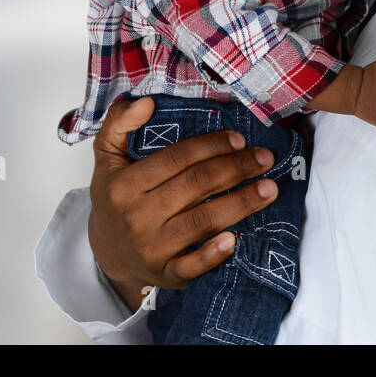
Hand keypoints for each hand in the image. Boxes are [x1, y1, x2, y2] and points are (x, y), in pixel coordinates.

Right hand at [87, 95, 280, 310]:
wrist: (107, 252)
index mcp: (125, 185)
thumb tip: (146, 102)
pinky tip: (235, 240)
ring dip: (241, 203)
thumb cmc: (115, 199)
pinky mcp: (165, 274)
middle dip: (236, 168)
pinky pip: (192, 266)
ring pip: (203, 220)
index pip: (176, 159)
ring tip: (269, 188)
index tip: (240, 139)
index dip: (211, 146)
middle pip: (196, 186)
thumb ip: (119, 124)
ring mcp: (152, 247)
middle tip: (265, 158)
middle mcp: (138, 216)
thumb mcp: (106, 157)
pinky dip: (213, 255)